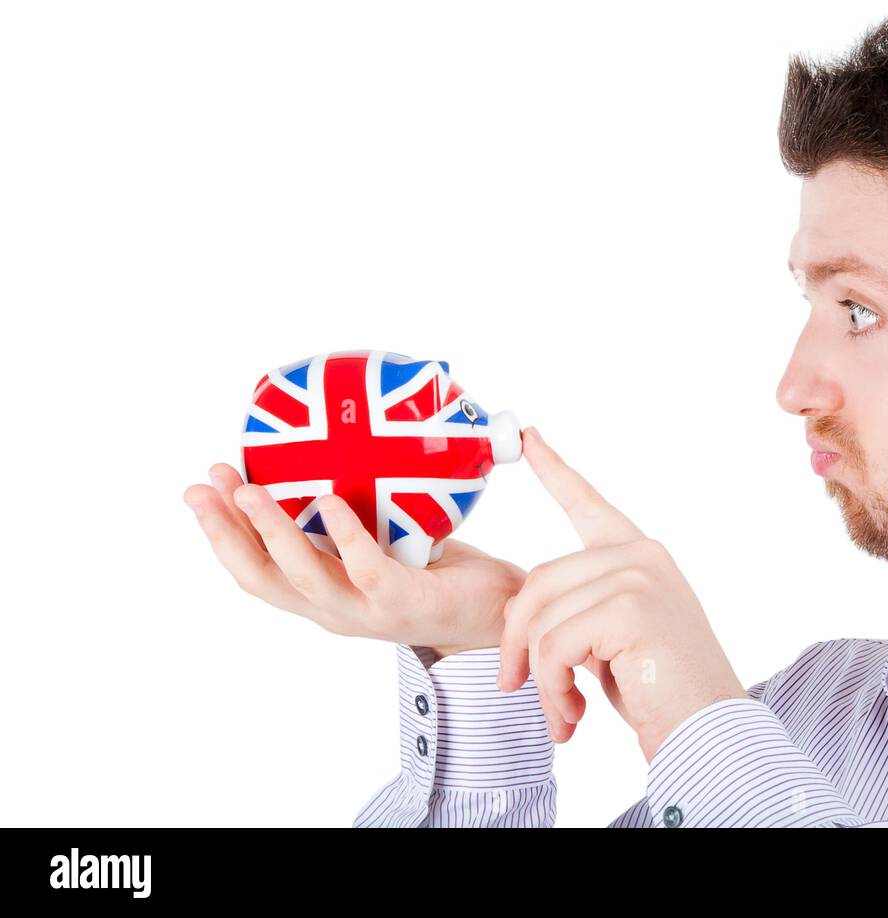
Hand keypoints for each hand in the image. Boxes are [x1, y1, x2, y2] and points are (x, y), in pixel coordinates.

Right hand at [182, 463, 525, 656]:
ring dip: (270, 532)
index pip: (256, 569)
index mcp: (322, 596)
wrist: (499, 611)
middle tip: (201, 487)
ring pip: (304, 576)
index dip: (222, 534)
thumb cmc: (437, 571)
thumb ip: (351, 518)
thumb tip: (326, 456)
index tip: (199, 491)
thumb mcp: (381, 542)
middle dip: (225, 533)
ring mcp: (366, 612)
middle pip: (261, 578)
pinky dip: (343, 535)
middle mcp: (334, 610)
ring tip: (249, 490)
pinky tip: (329, 501)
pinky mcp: (403, 603)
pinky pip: (365, 569)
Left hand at [497, 428, 747, 762]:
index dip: (553, 469)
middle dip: (516, 641)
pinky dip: (553, 688)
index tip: (527, 436)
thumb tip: (521, 618)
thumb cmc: (664, 696)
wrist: (710, 733)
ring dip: (540, 678)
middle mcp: (641, 555)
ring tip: (563, 714)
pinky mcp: (629, 609)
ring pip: (542, 620)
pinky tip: (576, 714)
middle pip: (539, 582)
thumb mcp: (613, 640)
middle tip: (515, 687)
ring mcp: (637, 576)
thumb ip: (580, 609)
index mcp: (640, 555)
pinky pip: (554, 646)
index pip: (586, 503)